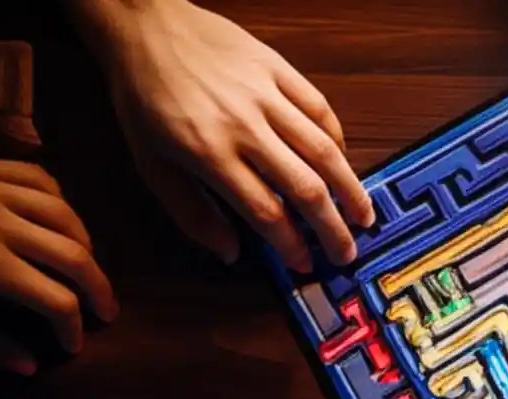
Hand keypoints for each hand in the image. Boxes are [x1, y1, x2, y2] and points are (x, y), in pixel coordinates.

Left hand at [0, 158, 116, 371]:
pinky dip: (57, 200)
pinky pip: (37, 177)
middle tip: (106, 312)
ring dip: (85, 244)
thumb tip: (30, 365)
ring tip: (88, 266)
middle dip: (98, 288)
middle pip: (74, 256)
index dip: (72, 327)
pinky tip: (59, 218)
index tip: (74, 346)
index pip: (54, 301)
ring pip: (65, 213)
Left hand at [73, 0, 373, 271]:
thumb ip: (191, 213)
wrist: (145, 27)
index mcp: (209, 153)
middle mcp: (244, 126)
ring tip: (364, 215)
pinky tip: (343, 161)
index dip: (291, 244)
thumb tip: (230, 253)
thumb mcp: (151, 164)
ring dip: (350, 188)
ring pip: (323, 150)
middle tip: (348, 252)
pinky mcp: (279, 69)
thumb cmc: (143, 99)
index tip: (304, 263)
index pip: (266, 211)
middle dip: (332, 228)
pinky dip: (337, 139)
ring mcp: (266, 95)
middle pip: (305, 187)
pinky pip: (319, 109)